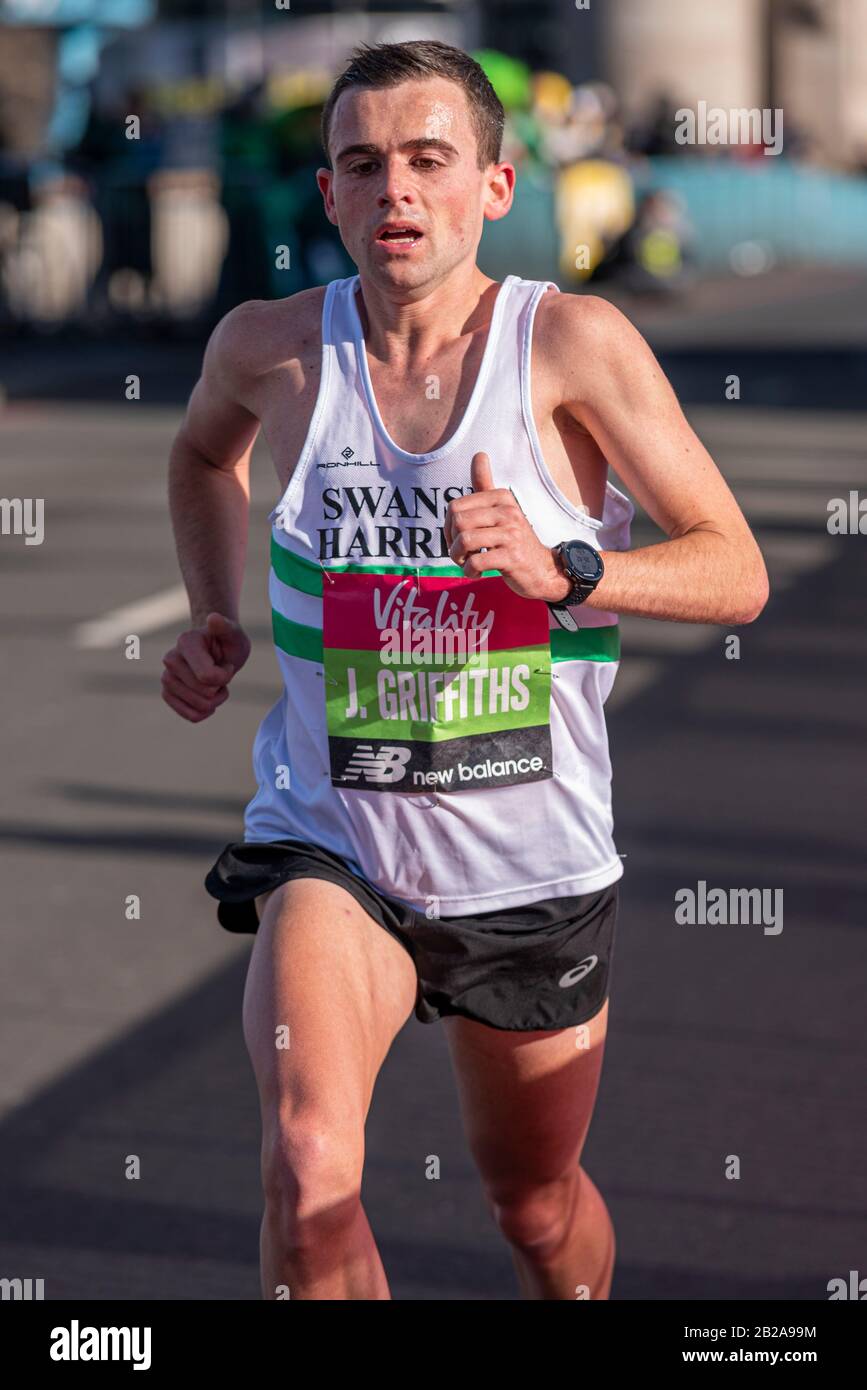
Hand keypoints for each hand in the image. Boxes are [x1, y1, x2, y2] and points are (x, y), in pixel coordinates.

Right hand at [161, 612, 250, 722]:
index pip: (208, 677)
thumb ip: (225, 627)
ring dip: (215, 700)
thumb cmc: (227, 642)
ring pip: (200, 707)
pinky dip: (206, 711)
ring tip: (214, 682)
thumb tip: (213, 618)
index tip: (226, 663)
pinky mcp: (167, 694)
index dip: (225, 675)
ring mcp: (166, 678)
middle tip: (220, 672)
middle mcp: (170, 660)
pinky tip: (207, 696)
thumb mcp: (234, 634)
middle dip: (221, 688)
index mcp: (185, 642)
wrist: (217, 652)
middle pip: (205, 694)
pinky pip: (192, 716)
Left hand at [444, 452, 571, 601]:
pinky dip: (470, 571)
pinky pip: (476, 561)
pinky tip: (476, 572)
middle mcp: (508, 511)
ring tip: (466, 563)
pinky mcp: (512, 557)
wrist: (542, 569)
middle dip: (451, 543)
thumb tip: (479, 454)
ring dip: (458, 558)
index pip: (455, 506)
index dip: (448, 527)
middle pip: (458, 522)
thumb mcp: (501, 509)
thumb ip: (486, 484)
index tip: (458, 539)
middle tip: (461, 554)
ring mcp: (512, 534)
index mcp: (501, 497)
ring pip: (465, 541)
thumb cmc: (513, 539)